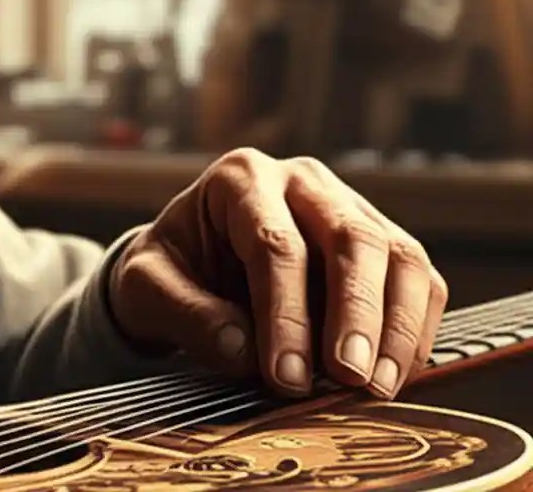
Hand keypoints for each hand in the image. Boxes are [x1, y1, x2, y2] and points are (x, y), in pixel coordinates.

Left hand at [108, 149, 448, 398]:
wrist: (189, 263)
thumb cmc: (168, 270)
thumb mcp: (145, 287)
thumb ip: (185, 314)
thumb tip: (242, 350)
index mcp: (240, 177)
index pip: (275, 243)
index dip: (286, 313)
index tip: (287, 377)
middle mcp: (303, 180)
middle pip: (351, 239)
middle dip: (355, 314)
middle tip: (348, 379)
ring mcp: (349, 205)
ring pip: (399, 254)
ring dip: (396, 326)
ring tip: (377, 387)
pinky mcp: (380, 242)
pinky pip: (418, 279)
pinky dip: (413, 328)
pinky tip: (395, 374)